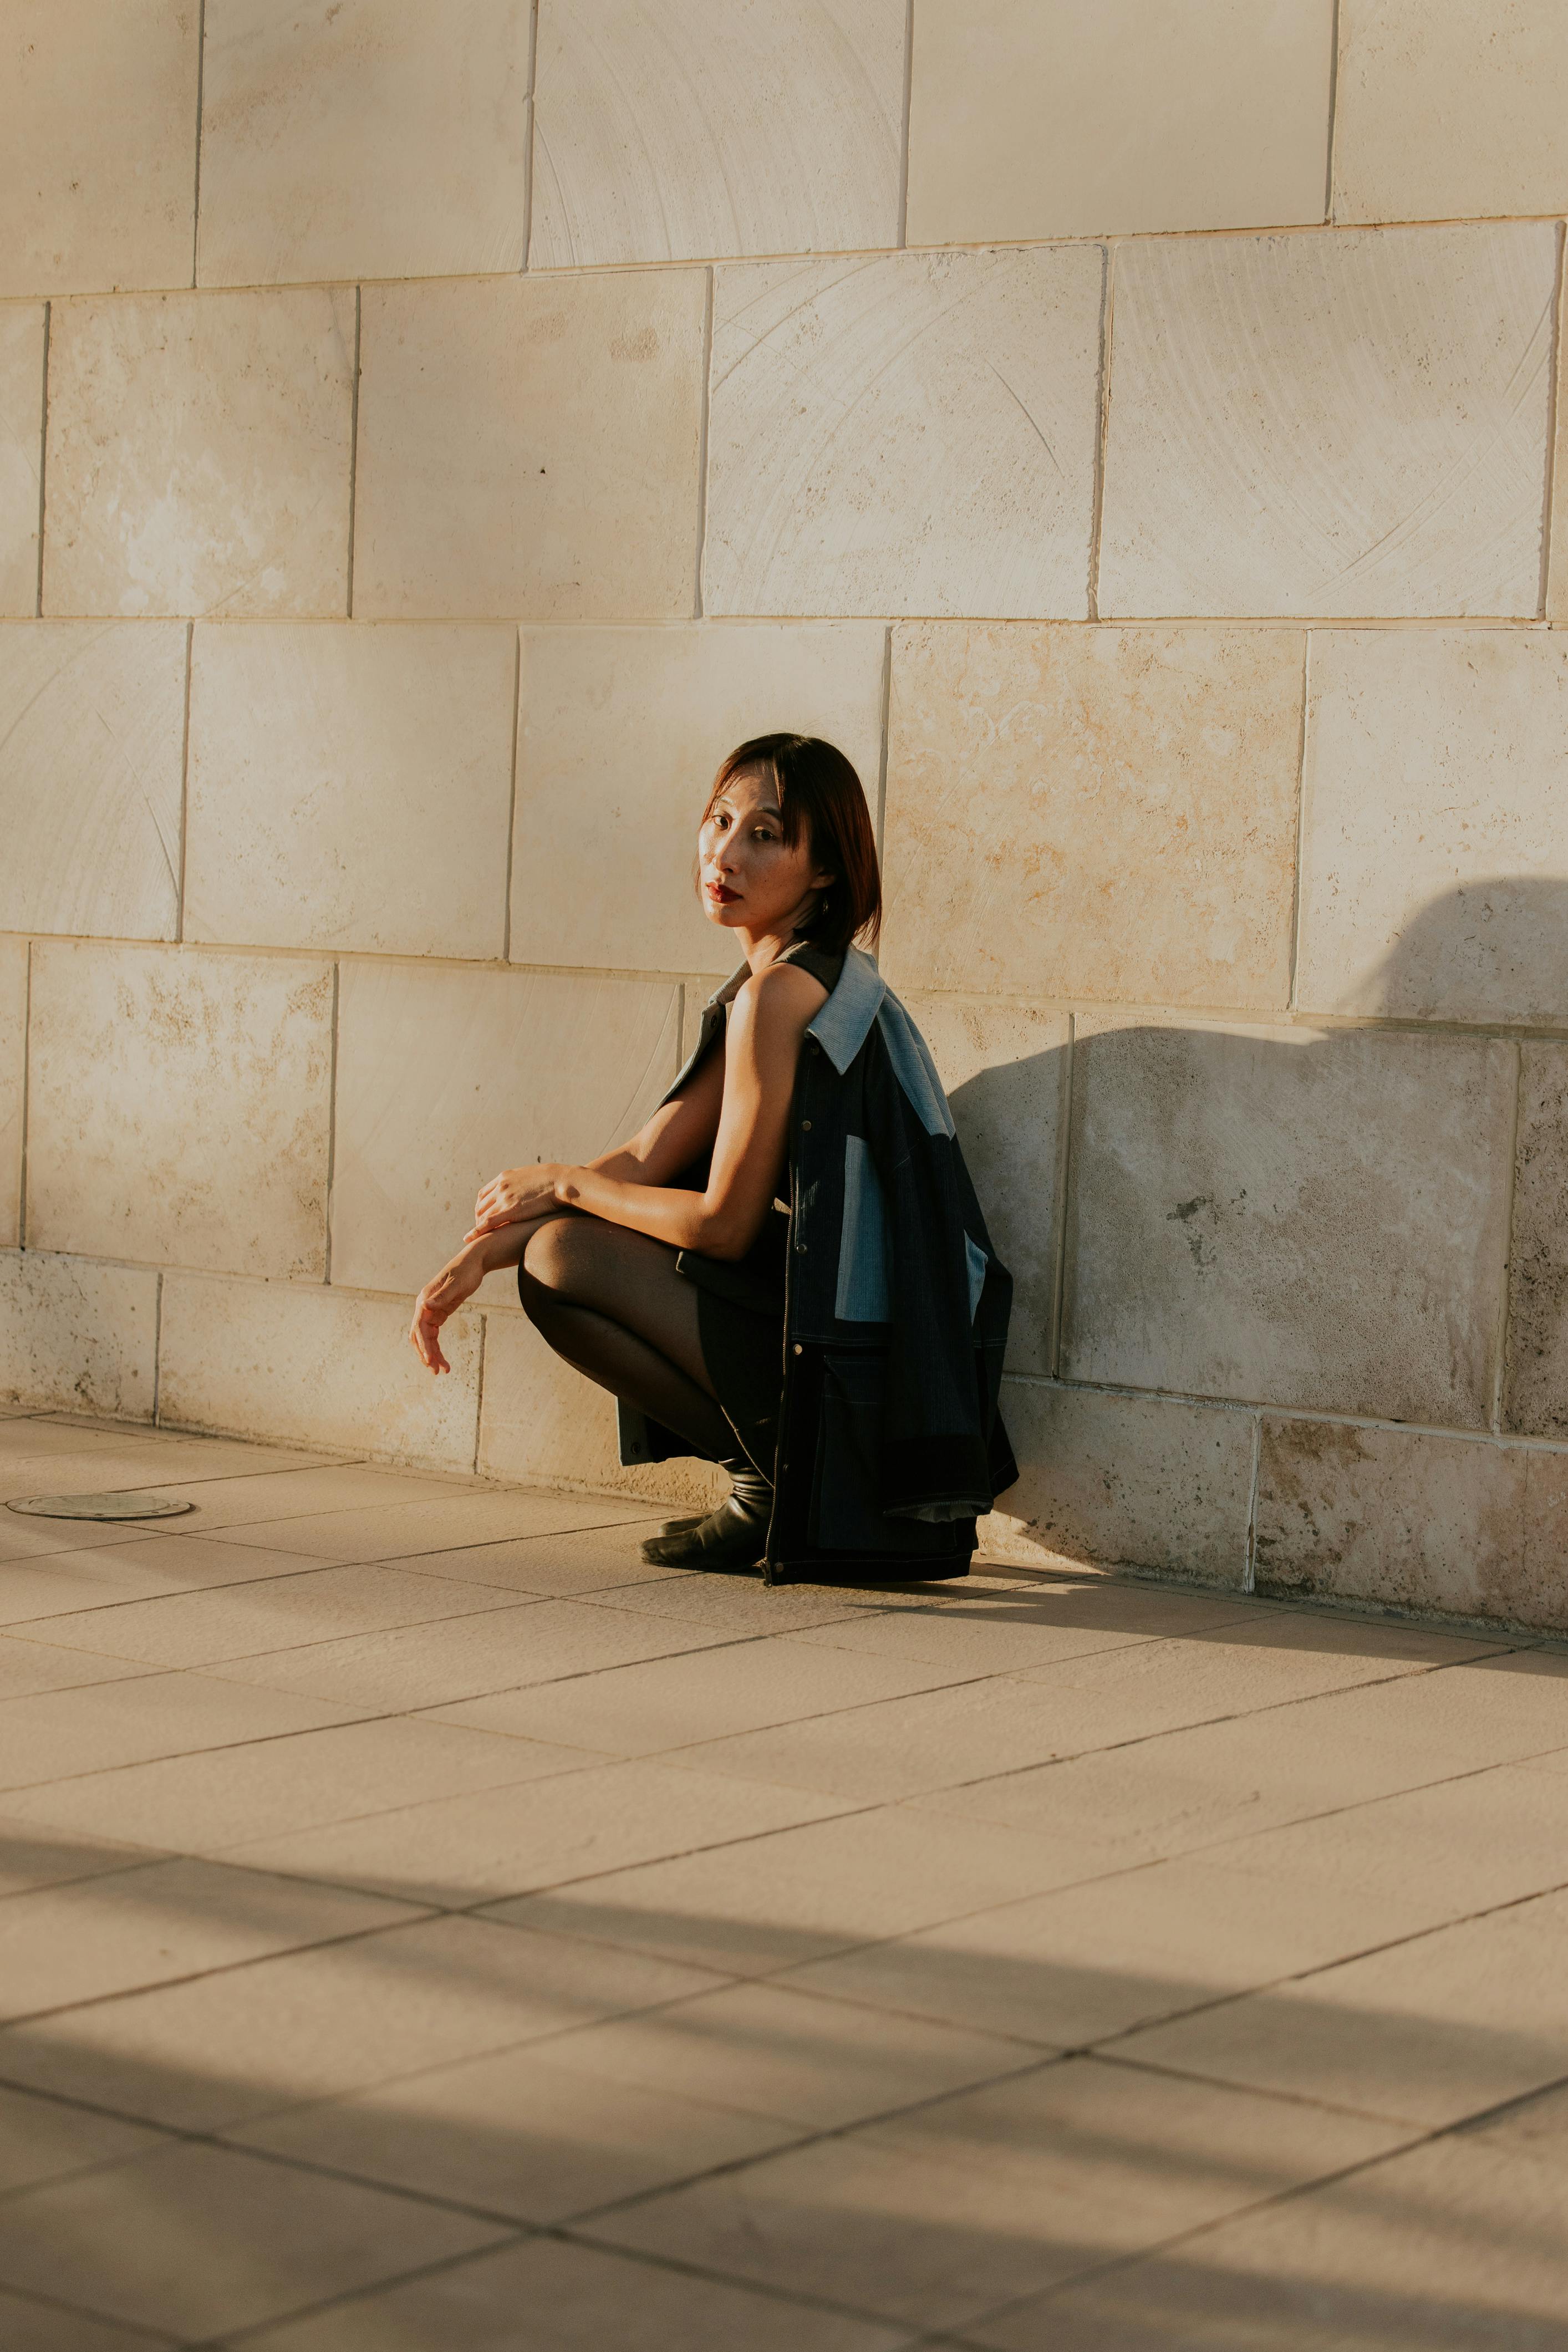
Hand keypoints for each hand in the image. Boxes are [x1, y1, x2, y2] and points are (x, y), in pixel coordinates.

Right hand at [408, 1245, 485, 1374]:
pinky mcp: (439, 1313)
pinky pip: (434, 1335)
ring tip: (443, 1370)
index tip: (430, 1361)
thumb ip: (441, 1296)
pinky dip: (437, 1347)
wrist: (474, 1262)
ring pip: (427, 1338)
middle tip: (437, 1372)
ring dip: (432, 1354)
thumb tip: (424, 1305)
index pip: (419, 1327)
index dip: (423, 1345)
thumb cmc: (466, 1271)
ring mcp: (431, 1311)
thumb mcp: (457, 1284)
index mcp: (425, 1299)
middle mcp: (424, 1306)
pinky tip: (443, 1359)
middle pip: (420, 1336)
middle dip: (427, 1354)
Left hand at [466, 1163, 569, 1240]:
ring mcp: (504, 1197)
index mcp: (505, 1177)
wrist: (561, 1181)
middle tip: (480, 1229)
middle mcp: (501, 1186)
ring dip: (477, 1226)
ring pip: (482, 1214)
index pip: (484, 1193)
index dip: (481, 1206)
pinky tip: (470, 1239)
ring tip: (479, 1237)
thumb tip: (531, 1191)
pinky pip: (487, 1222)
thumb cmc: (555, 1181)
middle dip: (478, 1217)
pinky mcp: (510, 1210)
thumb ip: (527, 1185)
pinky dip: (476, 1231)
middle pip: (480, 1204)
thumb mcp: (535, 1178)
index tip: (484, 1215)